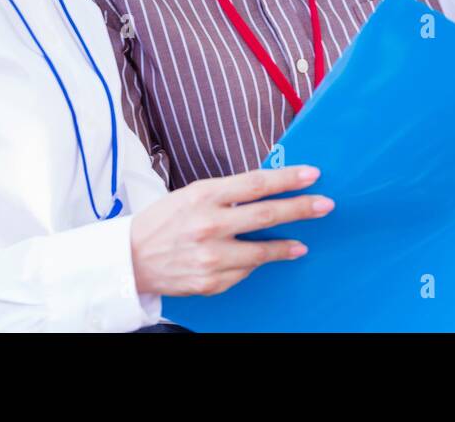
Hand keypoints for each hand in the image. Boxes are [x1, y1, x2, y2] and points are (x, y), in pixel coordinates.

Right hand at [130, 165, 333, 296]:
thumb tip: (267, 190)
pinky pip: (243, 272)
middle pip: (267, 215)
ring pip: (261, 251)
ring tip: (301, 243)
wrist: (129, 258)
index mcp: (204, 196)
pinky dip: (254, 264)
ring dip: (286, 246)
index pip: (256, 183)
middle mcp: (208, 225)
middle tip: (325, 205)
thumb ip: (227, 194)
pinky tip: (259, 260)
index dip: (288, 178)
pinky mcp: (209, 281)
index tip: (313, 174)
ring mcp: (209, 256)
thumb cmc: (163, 221)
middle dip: (301, 209)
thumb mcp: (191, 195)